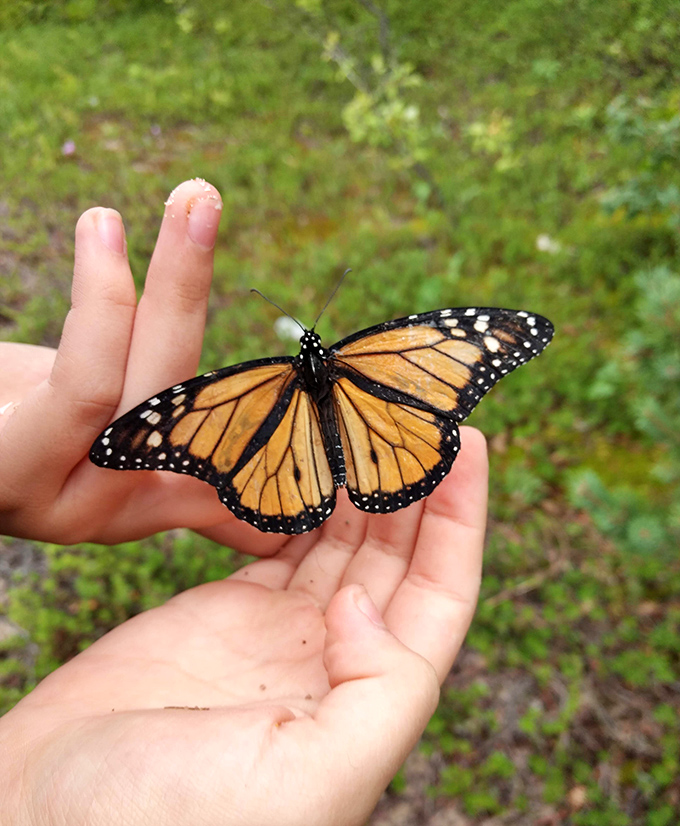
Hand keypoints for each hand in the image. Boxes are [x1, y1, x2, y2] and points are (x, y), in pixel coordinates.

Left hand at [0, 180, 281, 551]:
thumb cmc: (2, 418)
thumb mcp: (72, 411)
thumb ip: (136, 402)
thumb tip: (195, 401)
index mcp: (138, 503)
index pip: (229, 502)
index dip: (283, 479)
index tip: (334, 468)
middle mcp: (113, 511)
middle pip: (198, 408)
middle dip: (199, 294)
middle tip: (206, 199)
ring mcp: (69, 500)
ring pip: (152, 386)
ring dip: (179, 281)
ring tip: (188, 197)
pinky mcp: (22, 472)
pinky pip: (90, 381)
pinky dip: (108, 297)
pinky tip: (105, 226)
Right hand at [0, 426, 487, 825]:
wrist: (43, 816)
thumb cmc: (164, 822)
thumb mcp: (308, 780)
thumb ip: (376, 695)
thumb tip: (369, 606)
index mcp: (365, 702)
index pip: (439, 596)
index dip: (461, 522)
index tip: (465, 446)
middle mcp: (332, 663)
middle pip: (396, 560)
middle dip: (416, 488)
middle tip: (416, 415)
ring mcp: (278, 634)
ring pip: (341, 543)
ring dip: (363, 486)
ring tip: (371, 422)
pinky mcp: (226, 610)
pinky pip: (282, 542)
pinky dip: (303, 501)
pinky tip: (314, 462)